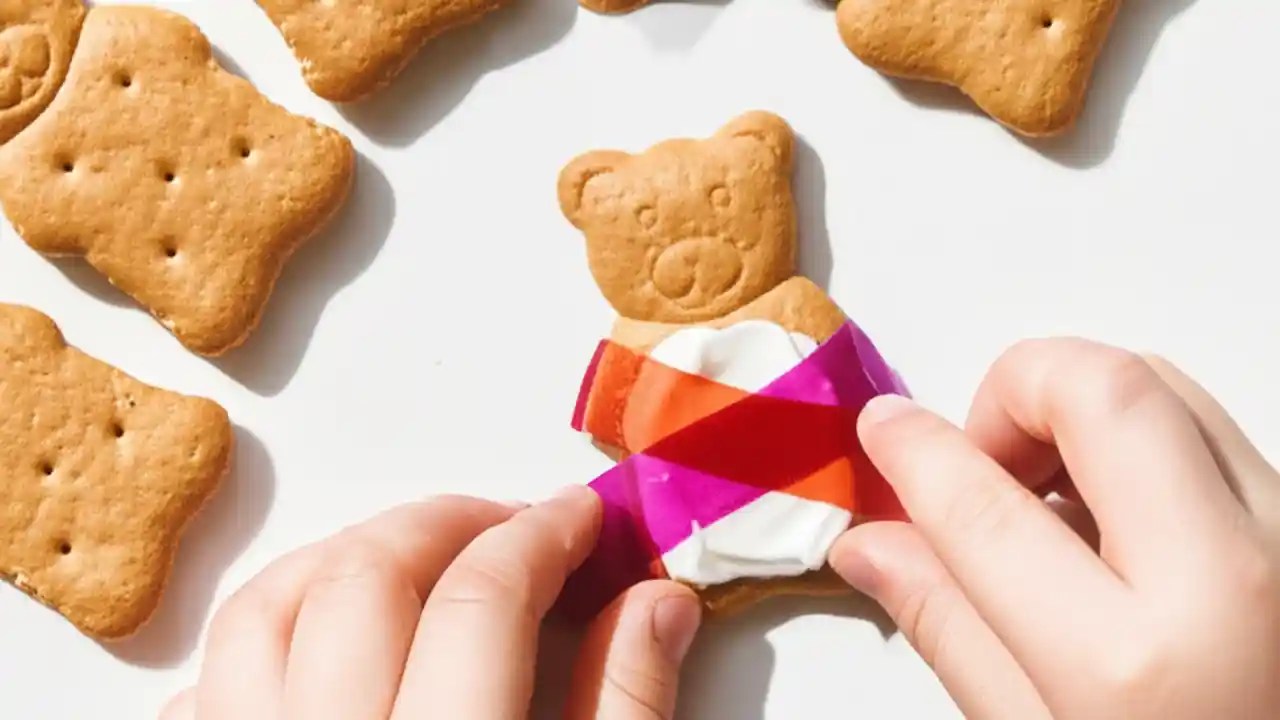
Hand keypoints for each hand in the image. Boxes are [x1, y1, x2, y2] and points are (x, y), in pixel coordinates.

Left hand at [159, 487, 701, 719]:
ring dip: (346, 557)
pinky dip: (263, 636)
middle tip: (513, 524)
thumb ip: (626, 709)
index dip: (543, 537)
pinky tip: (319, 640)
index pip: (481, 603)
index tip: (582, 518)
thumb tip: (657, 603)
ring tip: (415, 557)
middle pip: (366, 581)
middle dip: (449, 523)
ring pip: (265, 612)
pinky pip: (203, 685)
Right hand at [830, 339, 1279, 718]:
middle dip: (1018, 389)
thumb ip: (952, 630)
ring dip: (1083, 410)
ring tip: (1049, 495)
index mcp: (1132, 665)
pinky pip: (1215, 434)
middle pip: (1105, 388)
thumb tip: (872, 544)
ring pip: (1169, 389)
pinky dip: (1143, 441)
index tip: (885, 427)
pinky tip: (1116, 520)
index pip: (987, 510)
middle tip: (987, 460)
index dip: (916, 453)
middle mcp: (1230, 584)